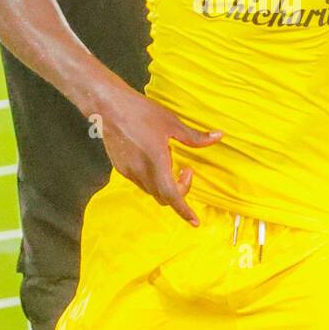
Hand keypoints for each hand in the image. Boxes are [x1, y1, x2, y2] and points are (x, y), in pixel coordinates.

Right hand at [95, 86, 221, 224]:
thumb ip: (195, 137)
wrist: (110, 107)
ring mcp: (129, 172)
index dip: (184, 211)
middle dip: (179, 191)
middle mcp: (141, 173)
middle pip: (164, 197)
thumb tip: (218, 137)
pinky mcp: (121, 168)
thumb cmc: (142, 113)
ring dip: (165, 186)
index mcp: (156, 163)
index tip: (195, 222)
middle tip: (187, 170)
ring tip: (171, 162)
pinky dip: (153, 180)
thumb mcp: (172, 123)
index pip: (172, 195)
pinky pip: (140, 182)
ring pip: (151, 191)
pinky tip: (154, 161)